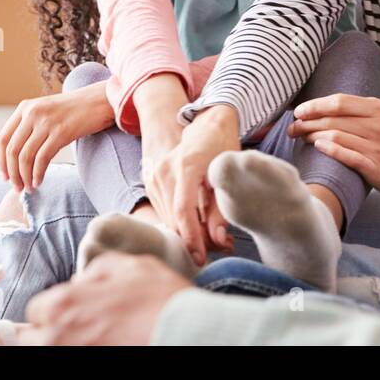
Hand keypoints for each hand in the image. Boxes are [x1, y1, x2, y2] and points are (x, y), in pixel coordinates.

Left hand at [0, 80, 114, 191]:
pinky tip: (39, 181)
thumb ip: (31, 125)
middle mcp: (32, 113)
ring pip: (25, 156)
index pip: (3, 139)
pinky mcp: (61, 132)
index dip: (2, 161)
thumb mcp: (47, 110)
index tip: (6, 176)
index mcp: (25, 107)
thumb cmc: (76, 109)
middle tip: (18, 188)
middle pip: (12, 150)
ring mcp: (47, 122)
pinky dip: (38, 174)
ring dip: (25, 177)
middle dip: (13, 173)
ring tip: (29, 188)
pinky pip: (42, 158)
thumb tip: (17, 157)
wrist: (102, 100)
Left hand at [23, 252, 191, 344]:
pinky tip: (98, 342)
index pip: (35, 309)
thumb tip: (82, 279)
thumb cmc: (159, 297)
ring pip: (48, 349)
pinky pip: (69, 357)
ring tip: (83, 336)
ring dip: (60, 341)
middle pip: (31, 338)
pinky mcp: (89, 364)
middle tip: (70, 327)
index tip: (66, 310)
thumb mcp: (132, 265)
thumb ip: (99, 268)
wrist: (183, 328)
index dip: (51, 308)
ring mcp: (73, 353)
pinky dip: (80, 349)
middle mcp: (60, 334)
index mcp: (65, 303)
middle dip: (46, 331)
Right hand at [149, 105, 239, 265]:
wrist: (208, 122)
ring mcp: (155, 175)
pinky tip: (197, 228)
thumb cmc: (223, 146)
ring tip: (211, 240)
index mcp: (185, 166)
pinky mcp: (153, 180)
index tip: (200, 257)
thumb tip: (218, 239)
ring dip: (185, 233)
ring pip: (166, 216)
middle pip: (173, 217)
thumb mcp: (226, 174)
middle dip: (192, 239)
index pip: (183, 210)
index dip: (191, 237)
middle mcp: (165, 170)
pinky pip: (163, 210)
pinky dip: (179, 222)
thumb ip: (220, 208)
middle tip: (215, 251)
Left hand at [289, 95, 379, 196]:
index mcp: (377, 108)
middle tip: (293, 128)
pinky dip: (330, 150)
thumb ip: (355, 111)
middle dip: (308, 122)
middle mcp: (378, 125)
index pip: (339, 101)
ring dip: (313, 136)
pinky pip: (347, 156)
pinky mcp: (376, 167)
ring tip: (301, 138)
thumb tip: (319, 107)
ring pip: (337, 135)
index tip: (298, 112)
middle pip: (334, 119)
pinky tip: (318, 147)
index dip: (315, 105)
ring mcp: (378, 147)